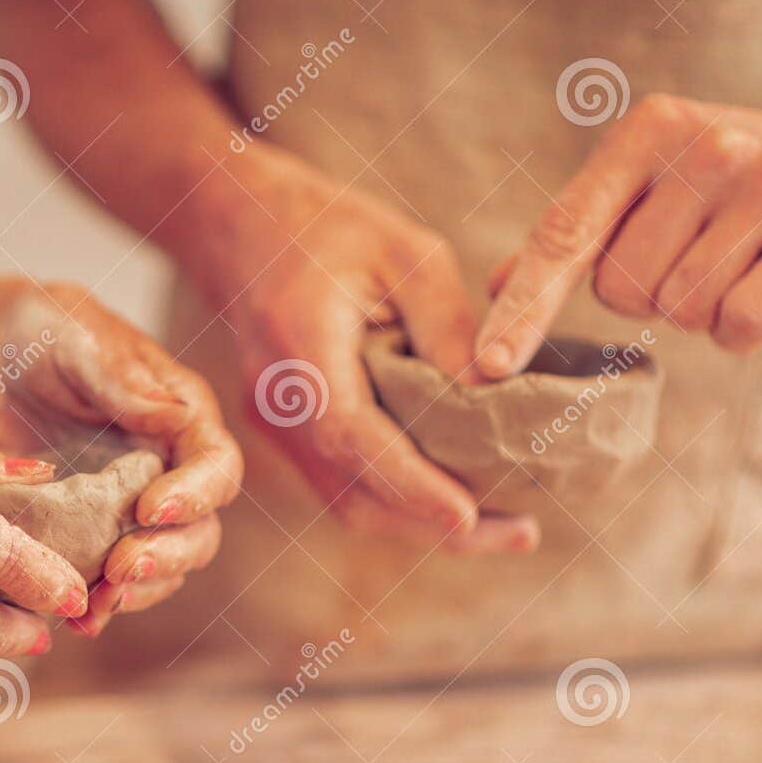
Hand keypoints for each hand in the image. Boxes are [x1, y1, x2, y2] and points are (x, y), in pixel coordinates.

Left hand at [0, 236, 245, 638]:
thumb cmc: (34, 329)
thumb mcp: (76, 339)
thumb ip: (123, 379)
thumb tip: (176, 418)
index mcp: (181, 417)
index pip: (215, 466)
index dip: (195, 495)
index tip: (151, 510)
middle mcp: (166, 469)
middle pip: (197, 532)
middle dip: (164, 557)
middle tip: (118, 571)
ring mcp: (130, 510)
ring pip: (160, 570)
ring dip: (135, 595)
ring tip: (93, 607)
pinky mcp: (90, 538)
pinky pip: (108, 583)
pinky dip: (96, 604)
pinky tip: (71, 620)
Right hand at [190, 145, 538, 552]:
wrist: (241, 228)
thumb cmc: (327, 228)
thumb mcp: (406, 253)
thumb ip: (449, 327)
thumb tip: (494, 399)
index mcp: (298, 346)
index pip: (350, 435)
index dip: (410, 483)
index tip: (468, 515)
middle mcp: (276, 401)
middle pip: (354, 491)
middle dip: (434, 525)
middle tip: (520, 534)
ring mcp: (275, 426)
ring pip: (348, 501)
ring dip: (422, 523)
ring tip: (502, 528)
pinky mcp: (287, 434)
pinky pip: (343, 483)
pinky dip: (398, 500)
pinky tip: (453, 497)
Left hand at [477, 91, 761, 375]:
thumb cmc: (726, 185)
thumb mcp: (649, 180)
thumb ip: (576, 230)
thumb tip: (498, 284)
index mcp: (647, 132)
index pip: (564, 234)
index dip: (523, 308)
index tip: (488, 366)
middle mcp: (706, 148)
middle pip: (622, 290)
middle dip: (648, 292)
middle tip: (697, 250)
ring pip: (680, 312)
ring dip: (699, 306)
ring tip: (737, 257)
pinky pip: (739, 327)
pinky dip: (743, 327)